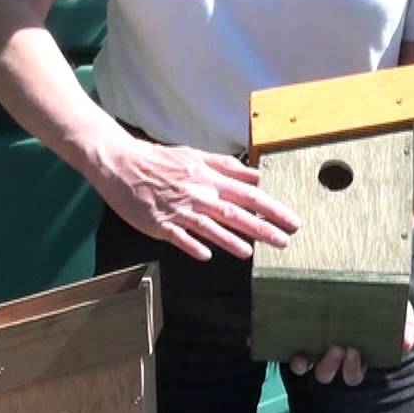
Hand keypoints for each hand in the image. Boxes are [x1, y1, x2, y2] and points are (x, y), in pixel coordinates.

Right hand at [93, 136, 300, 260]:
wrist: (121, 163)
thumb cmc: (160, 161)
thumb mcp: (196, 156)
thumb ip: (227, 168)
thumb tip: (256, 177)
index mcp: (209, 177)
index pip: (248, 194)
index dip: (272, 208)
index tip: (291, 220)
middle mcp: (198, 193)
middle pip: (235, 212)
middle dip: (262, 227)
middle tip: (284, 241)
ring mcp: (179, 209)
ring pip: (209, 225)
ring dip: (231, 240)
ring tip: (250, 253)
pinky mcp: (159, 223)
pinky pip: (179, 236)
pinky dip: (192, 245)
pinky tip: (206, 256)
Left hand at [288, 301, 413, 385]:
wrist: (358, 266)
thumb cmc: (378, 293)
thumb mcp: (397, 306)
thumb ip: (406, 324)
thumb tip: (410, 341)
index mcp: (355, 352)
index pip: (353, 373)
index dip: (353, 368)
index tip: (355, 350)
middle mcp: (332, 352)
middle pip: (328, 374)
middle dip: (334, 364)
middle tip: (342, 345)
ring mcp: (314, 344)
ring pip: (309, 367)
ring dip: (316, 362)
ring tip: (326, 343)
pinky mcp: (297, 334)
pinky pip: (291, 354)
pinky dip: (294, 357)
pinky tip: (295, 349)